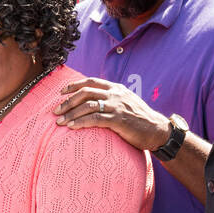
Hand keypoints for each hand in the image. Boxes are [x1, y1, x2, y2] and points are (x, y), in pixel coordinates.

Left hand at [55, 77, 170, 151]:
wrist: (158, 130)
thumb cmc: (140, 119)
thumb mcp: (126, 102)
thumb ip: (112, 99)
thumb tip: (94, 100)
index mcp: (116, 88)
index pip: (91, 82)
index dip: (74, 85)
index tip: (61, 92)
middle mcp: (115, 94)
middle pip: (85, 92)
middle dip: (67, 101)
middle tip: (55, 111)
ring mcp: (117, 106)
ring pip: (87, 105)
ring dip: (71, 113)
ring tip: (59, 121)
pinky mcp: (119, 120)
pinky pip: (95, 119)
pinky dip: (81, 122)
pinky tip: (72, 127)